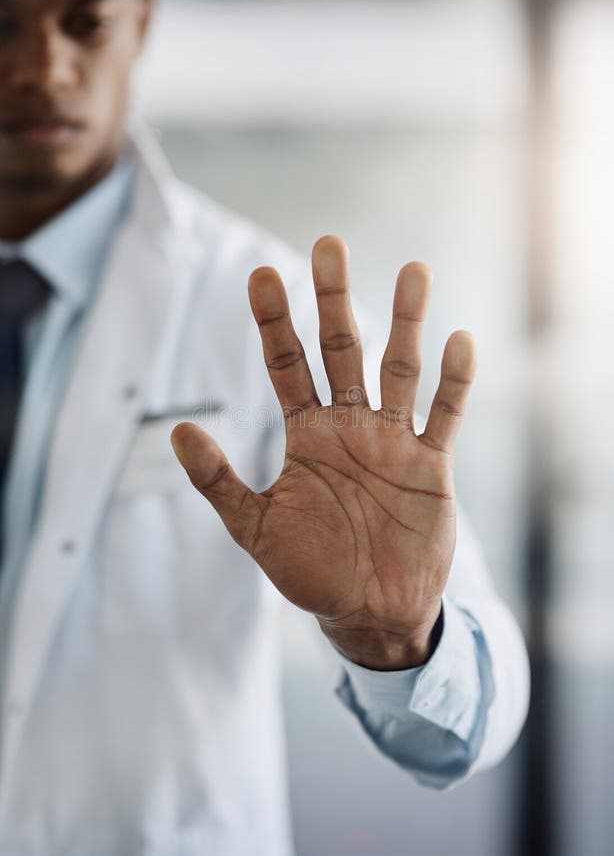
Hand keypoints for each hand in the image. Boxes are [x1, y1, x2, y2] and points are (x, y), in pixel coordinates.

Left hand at [171, 235, 475, 670]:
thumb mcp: (255, 526)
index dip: (274, 321)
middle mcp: (350, 425)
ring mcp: (393, 440)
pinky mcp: (432, 464)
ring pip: (400, 368)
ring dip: (407, 322)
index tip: (261, 274)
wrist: (370, 612)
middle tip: (327, 245)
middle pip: (342, 349)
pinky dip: (453, 382)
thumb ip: (218, 479)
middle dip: (334, 299)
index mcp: (307, 433)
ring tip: (413, 270)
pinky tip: (458, 340)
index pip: (287, 365)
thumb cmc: (312, 571)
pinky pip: (444, 414)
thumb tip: (175, 428)